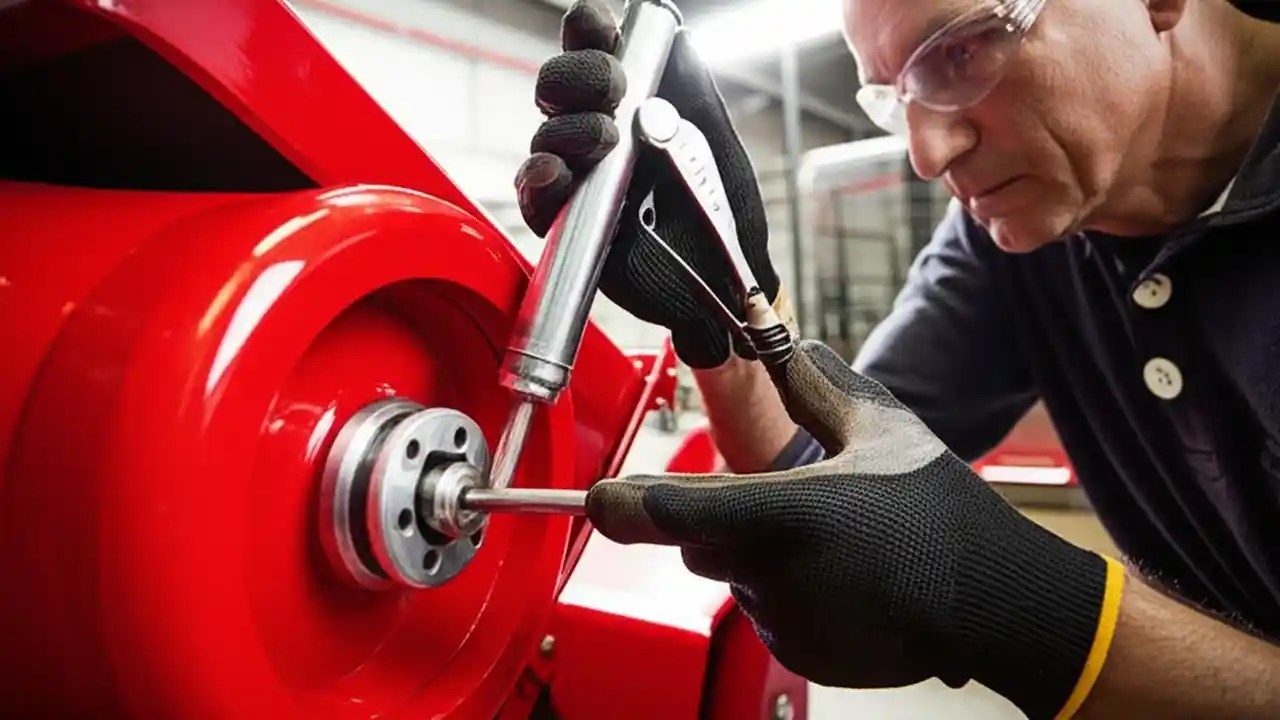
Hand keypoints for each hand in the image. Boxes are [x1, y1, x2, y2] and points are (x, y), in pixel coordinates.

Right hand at [514, 0, 783, 368]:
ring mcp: (579, 176)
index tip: (596, 25)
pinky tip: (557, 174)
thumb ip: (693, 90)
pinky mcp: (567, 221)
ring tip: (602, 141)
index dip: (588, 32)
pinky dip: (540, 181)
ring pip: (545, 136)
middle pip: (559, 86)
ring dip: (567, 130)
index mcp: (633, 103)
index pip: (596, 51)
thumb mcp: (717, 143)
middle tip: (611, 92)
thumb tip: (678, 38)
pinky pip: (536, 195)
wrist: (725, 280)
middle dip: (579, 77)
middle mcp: (598, 134)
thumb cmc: (724, 211)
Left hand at [586, 340, 1125, 719]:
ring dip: (758, 558)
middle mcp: (775, 572)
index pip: (672, 511)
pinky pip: (767, 615)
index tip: (597, 497)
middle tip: (788, 506)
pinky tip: (842, 582)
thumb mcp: (883, 430)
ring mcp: (786, 621)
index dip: (623, 504)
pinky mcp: (801, 654)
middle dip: (719, 519)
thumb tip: (784, 350)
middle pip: (699, 541)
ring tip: (835, 546)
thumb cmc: (942, 515)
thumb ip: (818, 387)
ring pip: (734, 578)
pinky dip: (786, 596)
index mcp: (786, 511)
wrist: (995, 602)